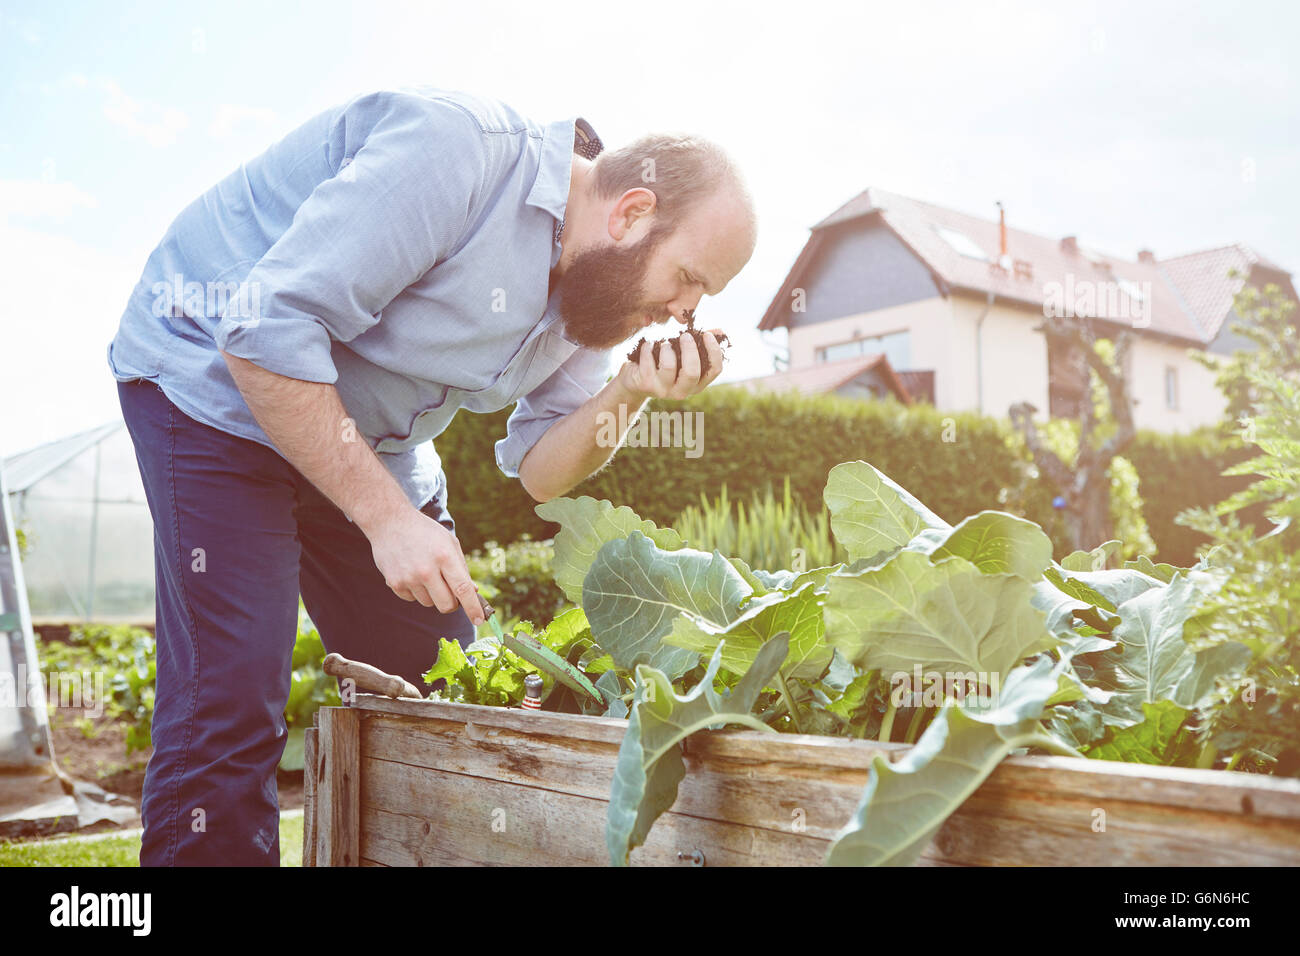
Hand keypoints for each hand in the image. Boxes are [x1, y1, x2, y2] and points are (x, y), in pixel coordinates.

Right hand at [366, 507, 484, 624]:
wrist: (390, 522)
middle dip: (452, 604)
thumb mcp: (449, 542)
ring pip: (429, 603)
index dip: (473, 608)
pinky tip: (411, 573)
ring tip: (425, 573)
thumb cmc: (425, 532)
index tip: (480, 619)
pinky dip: (416, 591)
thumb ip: (462, 568)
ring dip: (432, 595)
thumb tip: (473, 592)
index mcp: (445, 556)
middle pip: (446, 605)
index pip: (463, 589)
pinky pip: (412, 599)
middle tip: (450, 593)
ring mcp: (409, 578)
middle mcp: (427, 570)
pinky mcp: (394, 583)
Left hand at [618, 328, 725, 400]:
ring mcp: (663, 390)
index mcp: (696, 385)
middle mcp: (682, 391)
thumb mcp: (682, 356)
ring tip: (664, 344)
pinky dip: (649, 348)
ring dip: (667, 348)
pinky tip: (648, 345)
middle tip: (685, 335)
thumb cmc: (662, 364)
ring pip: (669, 366)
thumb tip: (720, 330)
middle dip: (690, 349)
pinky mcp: (646, 385)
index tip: (707, 334)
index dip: (713, 351)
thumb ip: (700, 344)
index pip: (714, 370)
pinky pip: (649, 361)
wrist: (634, 381)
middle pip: (692, 372)